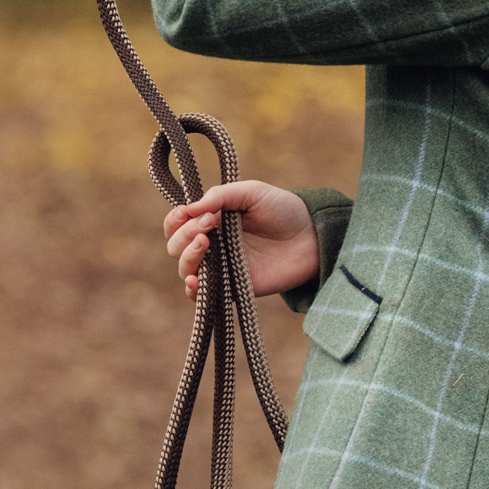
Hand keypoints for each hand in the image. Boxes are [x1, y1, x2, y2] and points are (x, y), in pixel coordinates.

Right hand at [163, 180, 318, 301]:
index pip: (177, 224)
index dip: (176, 220)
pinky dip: (193, 290)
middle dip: (184, 235)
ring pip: (185, 269)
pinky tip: (196, 280)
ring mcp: (221, 267)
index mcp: (211, 220)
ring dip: (187, 257)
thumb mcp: (251, 192)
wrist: (312, 238)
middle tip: (208, 226)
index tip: (187, 212)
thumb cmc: (283, 210)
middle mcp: (212, 244)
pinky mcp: (233, 288)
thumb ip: (220, 196)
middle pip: (176, 247)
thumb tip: (189, 208)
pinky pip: (202, 296)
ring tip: (206, 244)